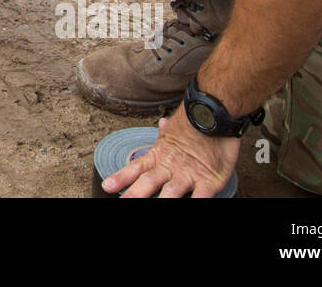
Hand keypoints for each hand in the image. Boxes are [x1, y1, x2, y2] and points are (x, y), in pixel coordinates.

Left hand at [102, 107, 240, 197]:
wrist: (215, 114)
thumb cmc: (196, 123)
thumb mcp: (177, 128)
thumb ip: (167, 132)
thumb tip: (161, 124)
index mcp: (161, 155)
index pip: (136, 167)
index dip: (121, 178)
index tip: (107, 186)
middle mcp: (171, 166)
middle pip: (148, 182)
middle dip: (135, 195)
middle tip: (123, 203)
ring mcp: (189, 174)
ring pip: (171, 192)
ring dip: (162, 202)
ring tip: (152, 208)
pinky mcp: (209, 180)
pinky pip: (201, 197)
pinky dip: (195, 204)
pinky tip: (190, 207)